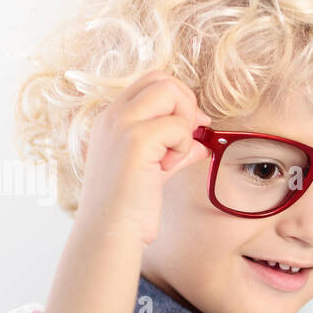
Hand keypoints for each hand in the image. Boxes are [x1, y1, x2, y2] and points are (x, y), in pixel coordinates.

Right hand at [77, 70, 210, 243]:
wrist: (110, 233)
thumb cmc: (129, 207)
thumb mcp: (153, 170)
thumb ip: (175, 150)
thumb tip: (203, 142)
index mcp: (112, 119)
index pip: (151, 82)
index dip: (178, 100)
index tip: (190, 130)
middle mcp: (112, 115)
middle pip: (162, 79)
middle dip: (186, 104)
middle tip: (187, 139)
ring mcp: (121, 124)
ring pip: (170, 92)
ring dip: (183, 123)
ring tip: (172, 156)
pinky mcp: (135, 140)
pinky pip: (177, 126)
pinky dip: (181, 147)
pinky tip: (167, 169)